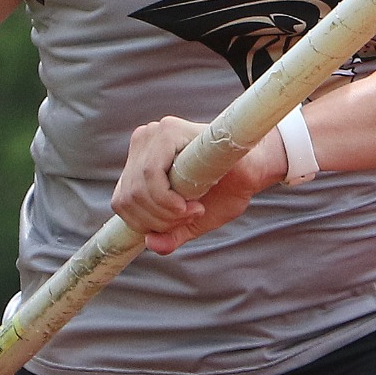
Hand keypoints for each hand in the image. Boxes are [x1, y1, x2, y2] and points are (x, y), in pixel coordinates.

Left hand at [111, 116, 288, 255]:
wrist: (253, 170)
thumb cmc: (223, 192)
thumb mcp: (191, 221)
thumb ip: (170, 233)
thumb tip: (151, 244)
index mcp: (139, 163)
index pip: (122, 201)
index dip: (146, 223)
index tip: (178, 223)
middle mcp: (142, 144)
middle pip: (128, 198)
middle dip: (159, 220)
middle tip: (190, 215)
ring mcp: (152, 134)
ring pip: (137, 189)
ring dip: (166, 212)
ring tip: (193, 208)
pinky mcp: (167, 130)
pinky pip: (150, 174)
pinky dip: (168, 199)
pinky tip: (191, 203)